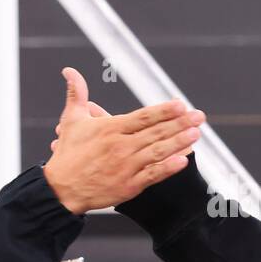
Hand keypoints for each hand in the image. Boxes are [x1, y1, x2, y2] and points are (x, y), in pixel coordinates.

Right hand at [43, 67, 204, 214]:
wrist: (61, 190)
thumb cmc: (67, 154)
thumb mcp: (71, 120)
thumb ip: (77, 94)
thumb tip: (70, 71)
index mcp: (110, 129)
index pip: (142, 116)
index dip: (163, 111)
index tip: (181, 105)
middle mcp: (121, 147)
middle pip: (155, 133)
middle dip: (180, 123)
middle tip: (199, 116)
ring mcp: (126, 167)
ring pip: (158, 152)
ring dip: (179, 142)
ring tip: (196, 134)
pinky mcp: (129, 186)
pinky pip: (153, 175)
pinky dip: (168, 168)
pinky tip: (184, 161)